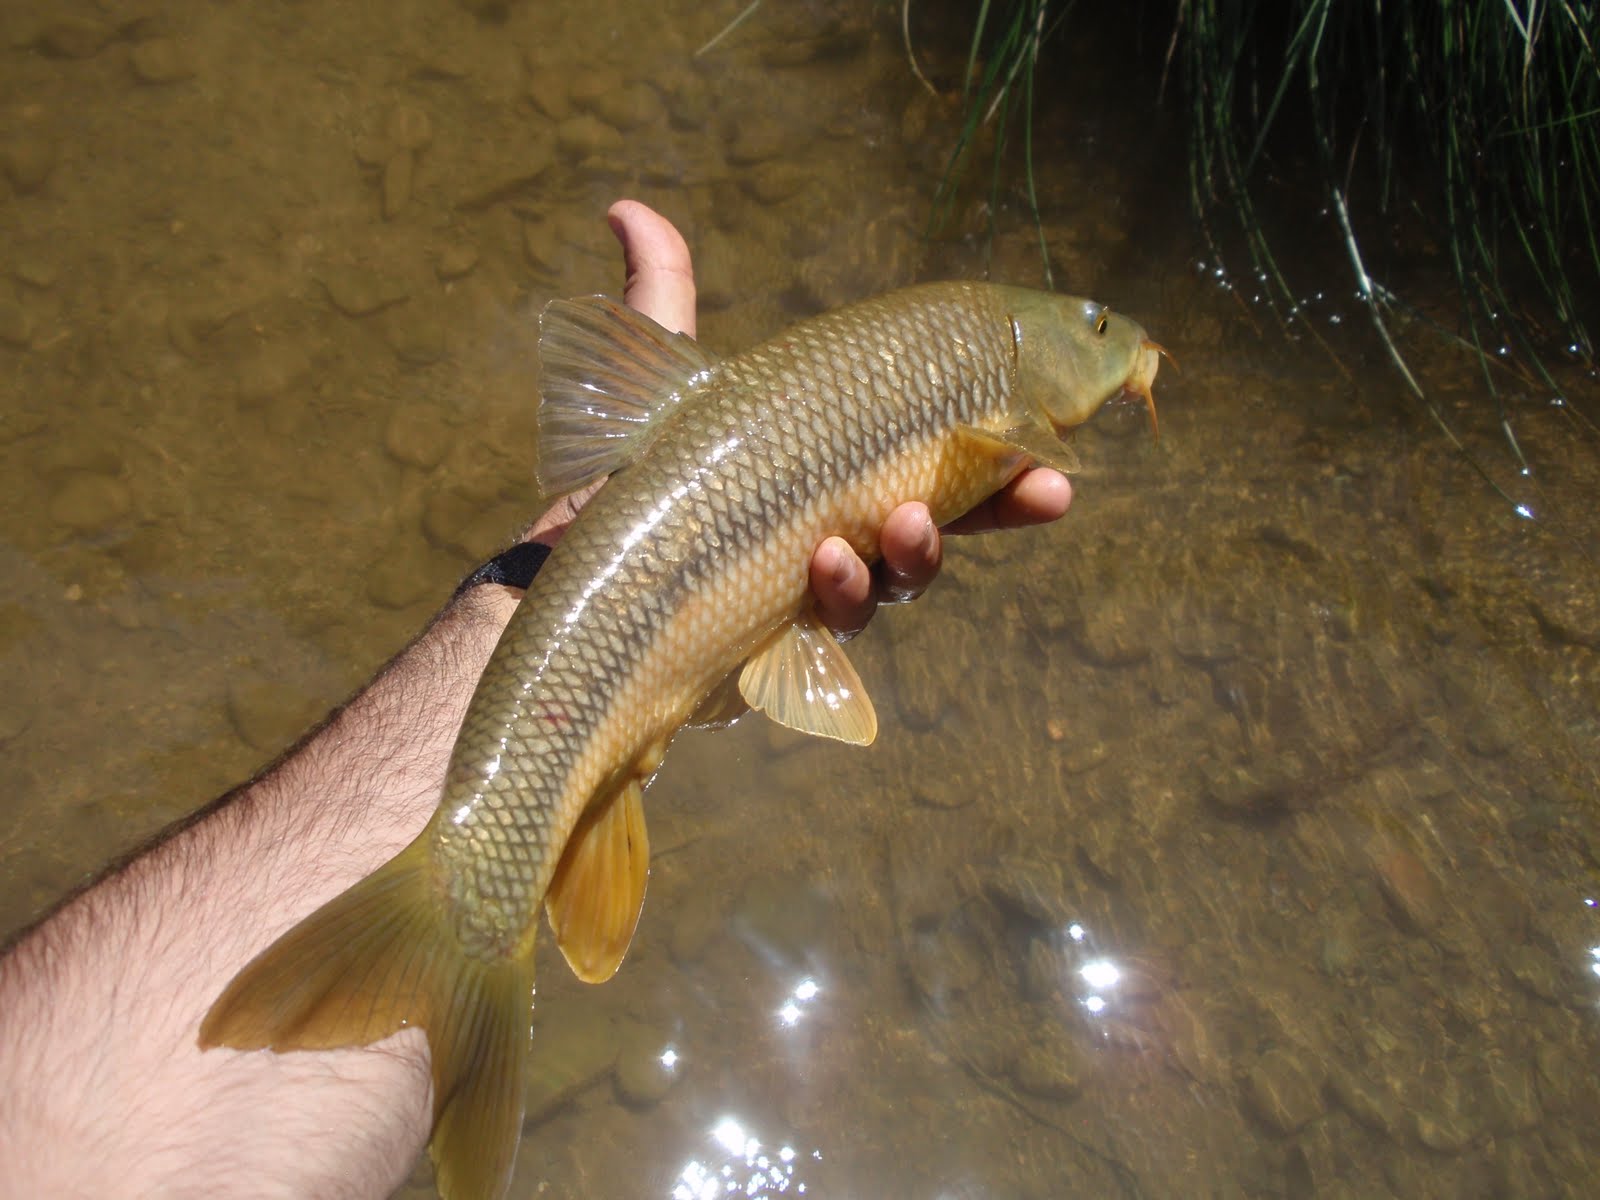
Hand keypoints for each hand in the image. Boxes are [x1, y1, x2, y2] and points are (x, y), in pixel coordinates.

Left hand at [530, 199, 1072, 636]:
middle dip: (995, 510)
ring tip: (901, 521)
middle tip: (1042, 489)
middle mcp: (835, 534)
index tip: (1057, 457)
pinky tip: (827, 565)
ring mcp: (811, 597)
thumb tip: (628, 209)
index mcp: (829, 472)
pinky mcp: (782, 647)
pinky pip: (837, 630)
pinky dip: (844, 595)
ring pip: (896, 583)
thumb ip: (664, 298)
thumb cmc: (624, 485)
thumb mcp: (653, 386)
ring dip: (914, 554)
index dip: (1003, 467)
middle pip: (938, 527)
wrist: (567, 581)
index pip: (937, 465)